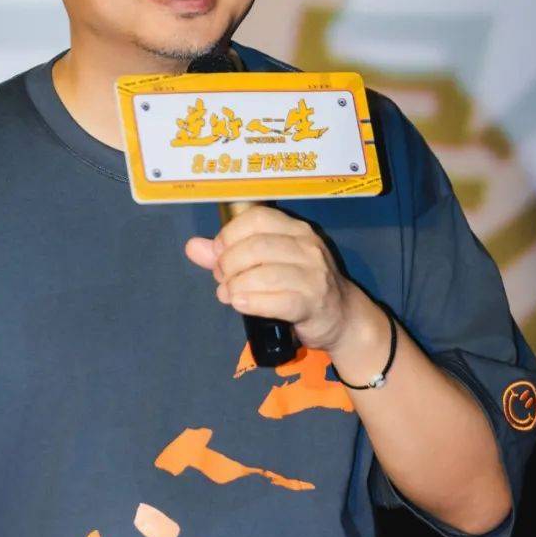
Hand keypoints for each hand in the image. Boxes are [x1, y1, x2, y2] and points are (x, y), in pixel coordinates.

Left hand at [185, 205, 355, 351]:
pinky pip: (278, 300)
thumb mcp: (267, 264)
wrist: (342, 317)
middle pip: (256, 246)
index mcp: (295, 230)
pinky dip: (253, 302)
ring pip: (264, 273)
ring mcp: (313, 275)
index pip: (257, 219)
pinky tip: (240, 304)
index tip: (218, 254)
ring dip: (236, 285)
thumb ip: (230, 254)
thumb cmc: (300, 286)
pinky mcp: (313, 303)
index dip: (229, 235)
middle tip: (222, 279)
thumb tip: (193, 247)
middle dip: (229, 264)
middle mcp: (307, 247)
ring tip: (228, 294)